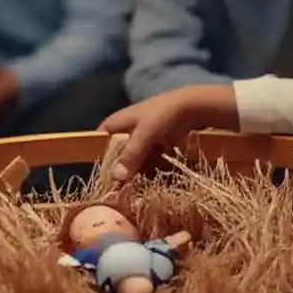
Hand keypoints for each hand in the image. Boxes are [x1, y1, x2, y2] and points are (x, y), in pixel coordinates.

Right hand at [98, 85, 235, 183]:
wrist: (192, 106)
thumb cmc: (162, 114)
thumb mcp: (145, 134)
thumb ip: (131, 155)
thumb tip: (116, 177)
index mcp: (116, 123)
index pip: (99, 142)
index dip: (101, 158)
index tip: (106, 177)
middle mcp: (126, 131)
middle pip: (118, 155)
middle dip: (124, 170)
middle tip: (128, 186)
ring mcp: (141, 138)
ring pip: (134, 160)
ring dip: (140, 171)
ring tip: (146, 182)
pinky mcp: (156, 145)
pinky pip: (149, 161)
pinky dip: (153, 168)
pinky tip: (159, 175)